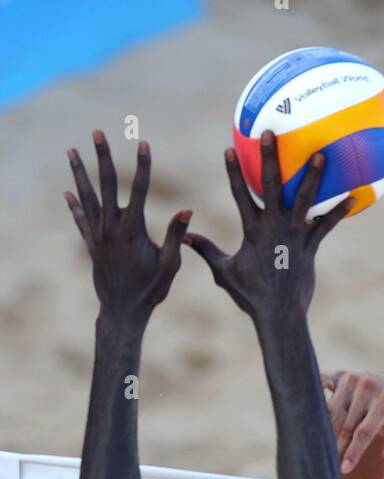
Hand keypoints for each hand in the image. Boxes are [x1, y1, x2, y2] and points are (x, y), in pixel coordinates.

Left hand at [65, 132, 190, 324]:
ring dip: (78, 173)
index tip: (144, 143)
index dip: (142, 166)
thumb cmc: (151, 290)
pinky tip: (67, 192)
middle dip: (102, 157)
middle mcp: (111, 228)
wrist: (123, 311)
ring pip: (87, 197)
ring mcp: (98, 235)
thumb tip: (186, 211)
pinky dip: (74, 206)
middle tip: (97, 133)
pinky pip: (80, 220)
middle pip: (105, 184)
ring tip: (71, 150)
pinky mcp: (91, 245)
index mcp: (133, 230)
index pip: (138, 190)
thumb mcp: (170, 265)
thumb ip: (174, 236)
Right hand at [183, 133, 350, 322]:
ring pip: (304, 200)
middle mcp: (273, 228)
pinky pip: (326, 226)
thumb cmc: (250, 296)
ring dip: (313, 176)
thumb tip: (185, 236)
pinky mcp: (310, 247)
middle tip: (272, 132)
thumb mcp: (224, 272)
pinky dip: (339, 212)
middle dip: (270, 158)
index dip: (234, 172)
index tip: (230, 148)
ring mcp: (294, 236)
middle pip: (271, 186)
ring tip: (322, 154)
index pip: (239, 195)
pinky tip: (354, 196)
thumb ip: (206, 250)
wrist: (279, 315)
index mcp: (252, 231)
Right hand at [321, 371, 383, 473]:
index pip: (364, 432)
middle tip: (330, 463)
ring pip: (331, 410)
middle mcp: (368, 386)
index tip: (344, 469)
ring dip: (325, 430)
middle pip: (345, 423)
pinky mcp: (338, 375)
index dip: (354, 452)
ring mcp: (351, 378)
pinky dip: (313, 399)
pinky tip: (307, 414)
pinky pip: (322, 387)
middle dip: (337, 446)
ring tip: (320, 448)